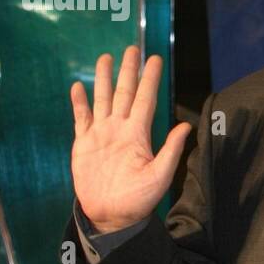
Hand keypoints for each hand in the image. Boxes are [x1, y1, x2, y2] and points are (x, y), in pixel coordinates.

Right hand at [70, 46, 190, 233]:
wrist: (111, 215)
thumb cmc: (138, 200)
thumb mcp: (159, 176)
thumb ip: (170, 150)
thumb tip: (185, 126)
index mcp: (138, 134)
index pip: (145, 99)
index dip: (149, 79)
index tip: (154, 59)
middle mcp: (120, 128)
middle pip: (124, 93)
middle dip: (128, 71)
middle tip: (132, 47)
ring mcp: (101, 134)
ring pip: (103, 99)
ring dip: (104, 79)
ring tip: (106, 58)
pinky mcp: (84, 143)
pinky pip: (81, 118)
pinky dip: (79, 103)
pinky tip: (78, 86)